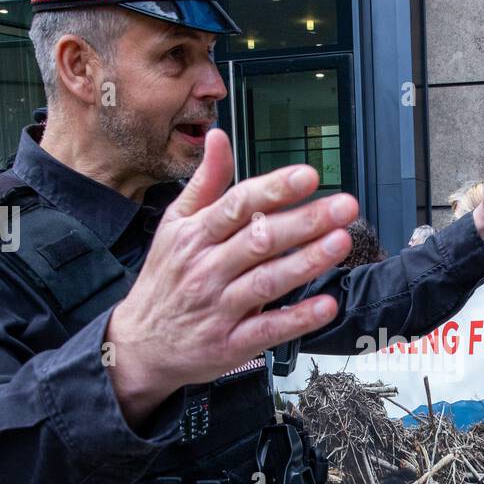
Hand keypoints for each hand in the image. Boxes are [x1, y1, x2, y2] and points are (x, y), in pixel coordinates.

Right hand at [106, 128, 356, 423]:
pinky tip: (326, 305)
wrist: (139, 345)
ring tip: (340, 243)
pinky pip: (268, 329)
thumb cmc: (164, 281)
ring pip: (267, 281)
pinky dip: (298, 318)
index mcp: (195, 235)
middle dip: (305, 221)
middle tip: (344, 207)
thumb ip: (204, 183)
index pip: (238, 205)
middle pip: (259, 239)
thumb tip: (219, 138)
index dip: (275, 189)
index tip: (308, 176)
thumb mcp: (173, 226)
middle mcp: (206, 269)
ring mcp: (219, 308)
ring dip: (306, 262)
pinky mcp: (230, 343)